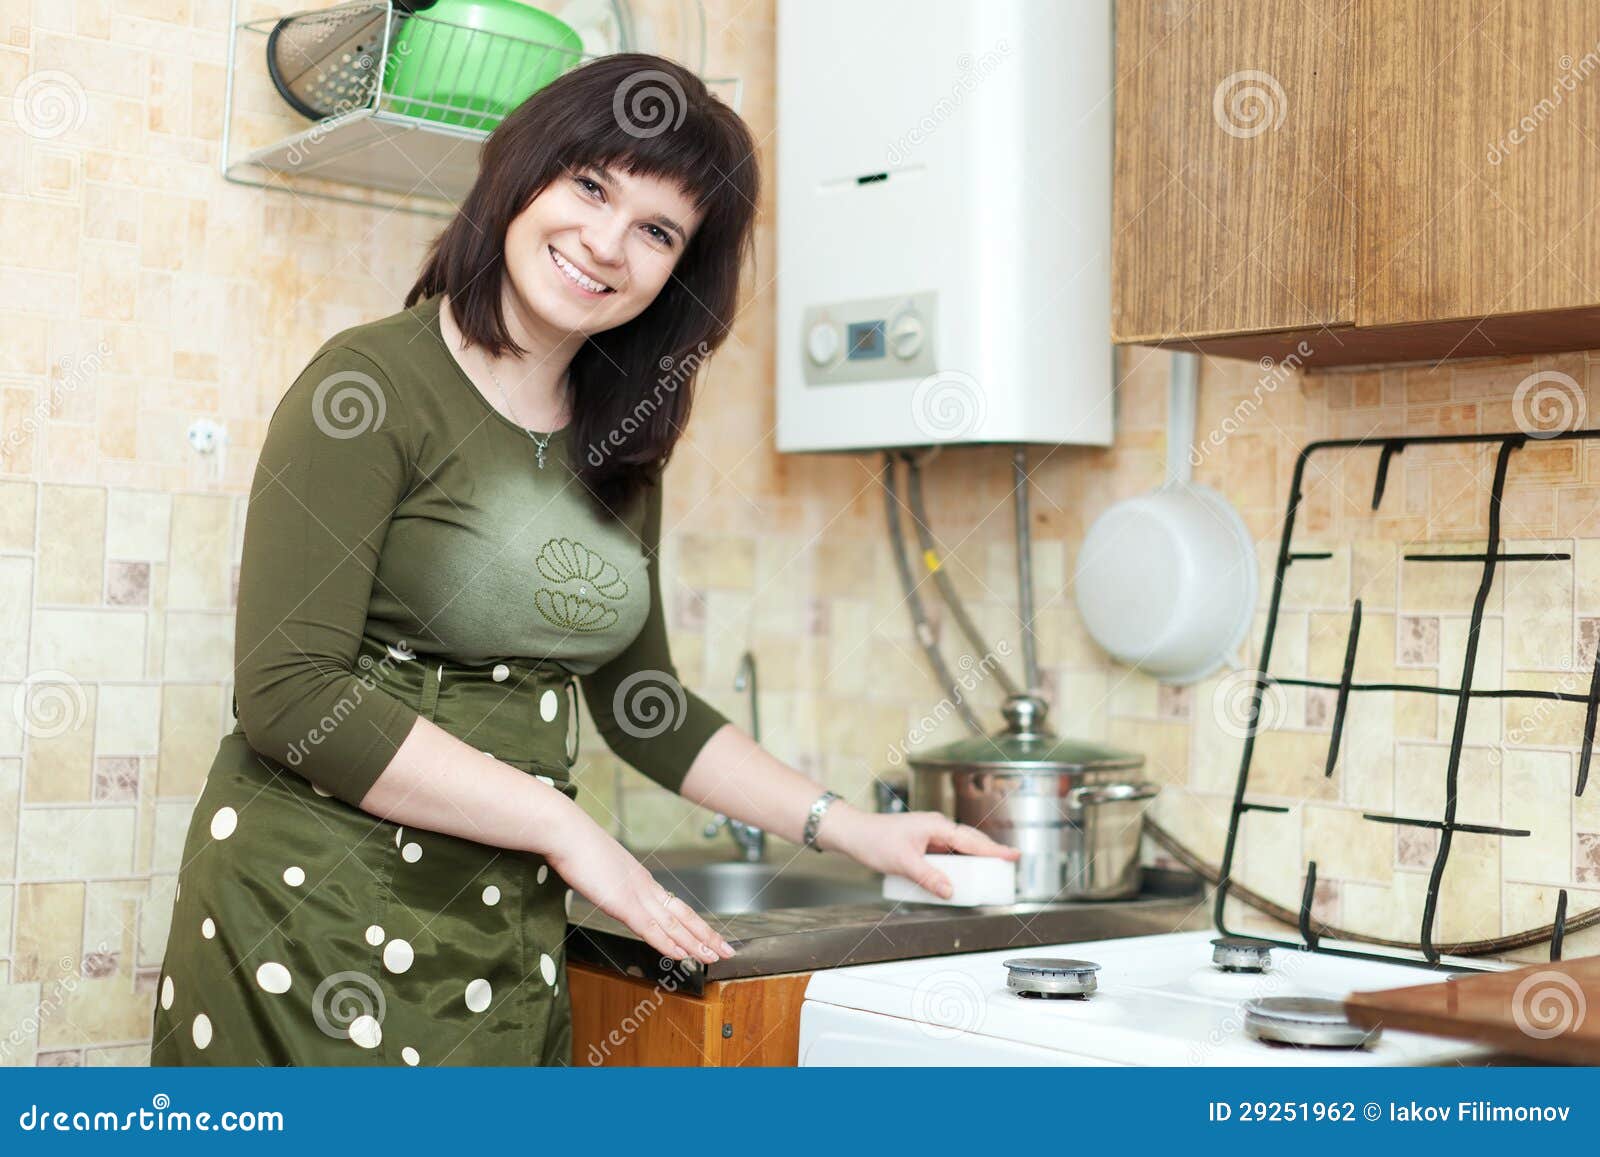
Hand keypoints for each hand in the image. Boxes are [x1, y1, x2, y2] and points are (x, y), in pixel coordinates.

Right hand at [544, 814, 734, 965]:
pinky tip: (682, 955)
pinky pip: (651, 928)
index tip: (707, 935)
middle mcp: (644, 886)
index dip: (692, 922)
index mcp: (639, 878)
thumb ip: (607, 879)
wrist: (565, 830)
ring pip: (673, 924)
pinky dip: (668, 943)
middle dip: (706, 935)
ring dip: (695, 943)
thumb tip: (606, 885)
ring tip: (713, 957)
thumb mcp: (597, 866)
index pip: (673, 905)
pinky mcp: (622, 903)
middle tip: (726, 950)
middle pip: (682, 915)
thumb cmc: (574, 845)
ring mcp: (635, 894)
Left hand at [821, 806, 1020, 899]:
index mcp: (936, 826)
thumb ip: (928, 877)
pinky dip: (956, 864)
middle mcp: (936, 827)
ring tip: (989, 876)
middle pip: (970, 842)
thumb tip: (950, 891)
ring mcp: (929, 835)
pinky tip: (958, 877)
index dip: (994, 850)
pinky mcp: (922, 843)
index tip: (1014, 856)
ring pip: (959, 849)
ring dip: (973, 861)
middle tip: (1008, 867)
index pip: (972, 840)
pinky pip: (946, 854)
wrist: (853, 833)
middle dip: (989, 855)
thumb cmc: (873, 840)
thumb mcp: (903, 862)